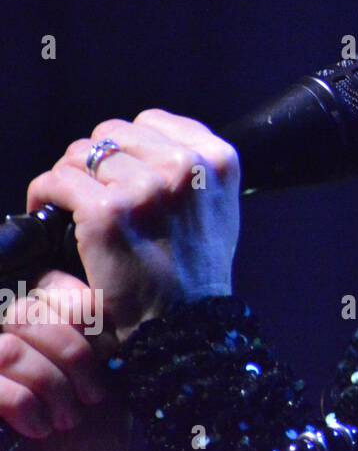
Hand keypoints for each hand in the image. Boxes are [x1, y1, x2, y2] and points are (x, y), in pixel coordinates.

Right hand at [0, 270, 130, 450]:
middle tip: (93, 394)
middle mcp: (6, 327)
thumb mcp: (107, 352)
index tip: (108, 350)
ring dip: (52, 388)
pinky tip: (42, 427)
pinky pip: (1, 388)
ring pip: (11, 351)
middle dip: (72, 357)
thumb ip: (92, 317)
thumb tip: (96, 278)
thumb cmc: (93, 401)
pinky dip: (28, 409)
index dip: (84, 315)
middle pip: (26, 316)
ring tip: (71, 417)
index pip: (52, 287)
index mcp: (39, 309)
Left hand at [25, 108, 240, 343]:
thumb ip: (195, 171)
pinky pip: (57, 181)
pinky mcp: (108, 211)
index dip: (130, 148)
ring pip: (82, 153)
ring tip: (75, 206)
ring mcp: (147, 187)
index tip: (122, 175)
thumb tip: (146, 145)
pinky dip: (45, 196)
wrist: (185, 327)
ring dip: (71, 178)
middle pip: (114, 132)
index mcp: (218, 160)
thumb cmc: (195, 274)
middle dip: (98, 161)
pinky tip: (52, 215)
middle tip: (94, 195)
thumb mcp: (218, 208)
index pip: (153, 122)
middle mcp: (187, 166)